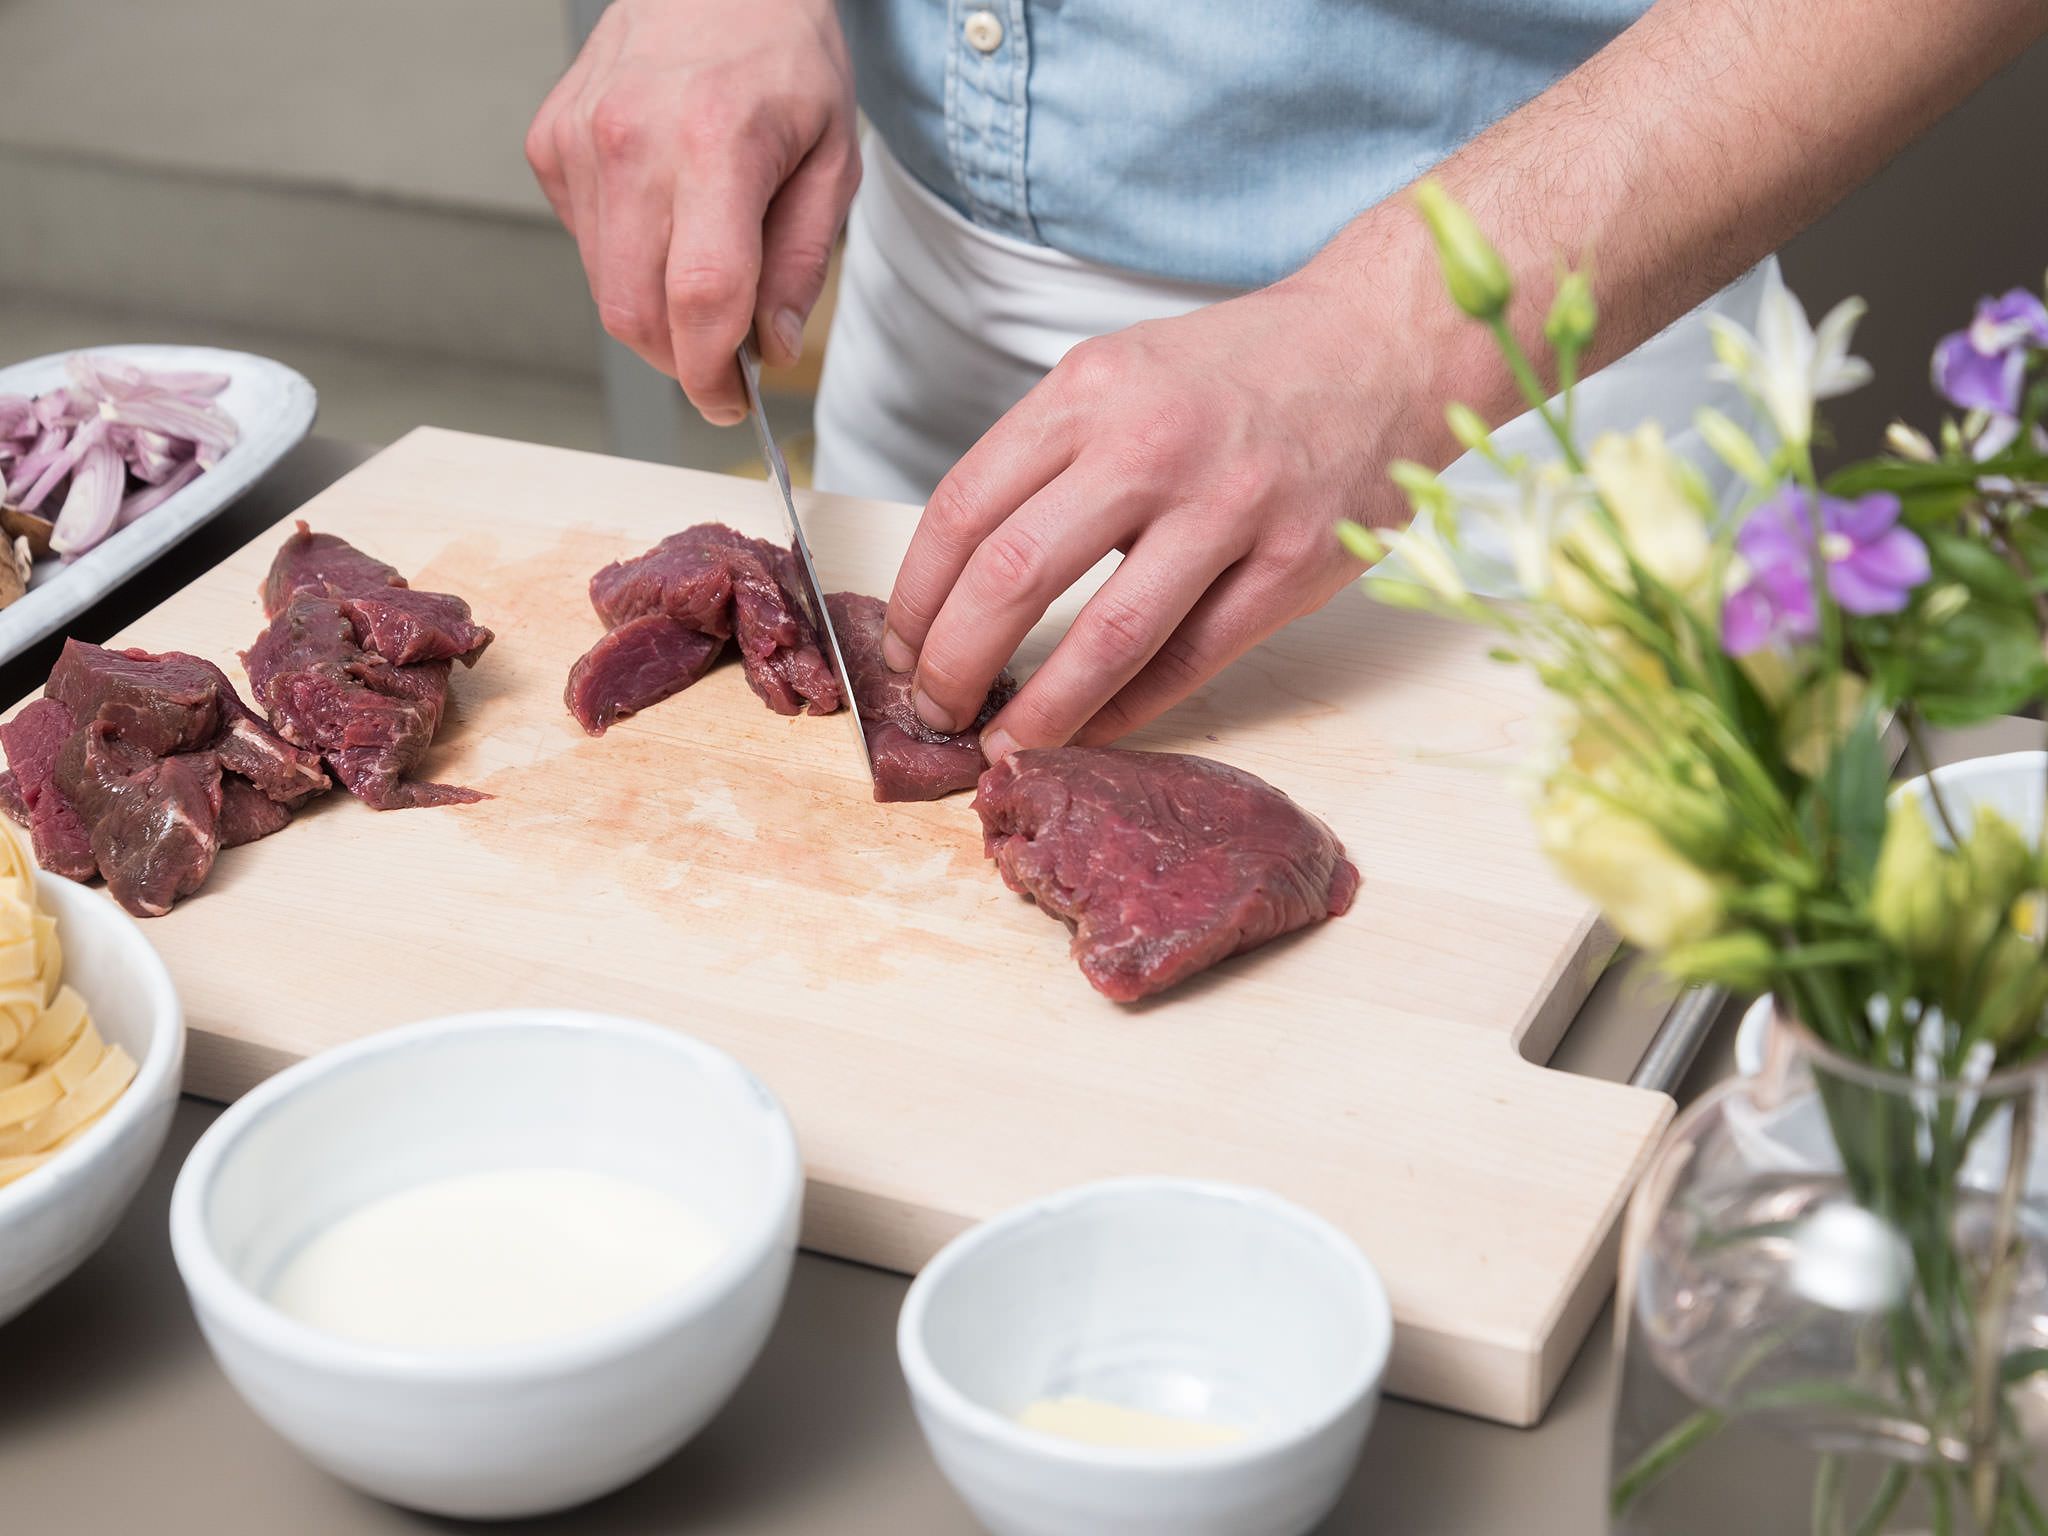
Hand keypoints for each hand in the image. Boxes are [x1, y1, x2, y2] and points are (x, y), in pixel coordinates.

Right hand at [525, 0, 858, 423]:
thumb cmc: (782, 55)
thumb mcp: (833, 158)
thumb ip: (803, 261)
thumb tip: (772, 346)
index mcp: (715, 145)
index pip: (701, 300)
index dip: (713, 374)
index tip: (732, 403)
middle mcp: (633, 142)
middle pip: (635, 313)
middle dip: (681, 362)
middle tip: (723, 362)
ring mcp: (580, 141)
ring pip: (605, 288)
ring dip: (655, 311)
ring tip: (703, 267)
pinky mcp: (551, 143)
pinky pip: (585, 242)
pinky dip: (627, 258)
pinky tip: (664, 215)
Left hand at [884, 269, 1439, 757]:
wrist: (1383, 342)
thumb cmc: (1236, 371)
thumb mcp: (1119, 373)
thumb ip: (1048, 459)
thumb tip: (963, 580)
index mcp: (1089, 391)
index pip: (962, 510)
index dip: (916, 600)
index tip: (903, 651)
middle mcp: (1151, 445)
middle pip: (1011, 579)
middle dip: (953, 667)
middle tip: (935, 712)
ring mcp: (1229, 508)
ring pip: (1105, 640)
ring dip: (1041, 713)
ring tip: (1005, 747)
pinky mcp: (1292, 565)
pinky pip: (1189, 661)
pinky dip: (1128, 709)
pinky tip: (1092, 727)